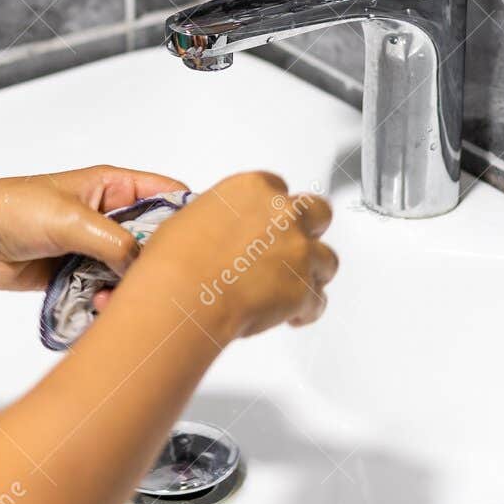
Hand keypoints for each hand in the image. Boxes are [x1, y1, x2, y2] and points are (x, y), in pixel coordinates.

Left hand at [0, 165, 187, 294]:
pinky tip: (97, 306)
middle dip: (155, 262)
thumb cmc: (14, 209)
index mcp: (113, 187)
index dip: (187, 215)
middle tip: (157, 283)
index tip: (197, 244)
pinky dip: (106, 301)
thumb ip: (116, 243)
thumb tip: (143, 268)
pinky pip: (105, 290)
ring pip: (130, 271)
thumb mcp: (73, 220)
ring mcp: (94, 247)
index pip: (166, 195)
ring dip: (127, 287)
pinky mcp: (77, 275)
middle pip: (152, 240)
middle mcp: (109, 216)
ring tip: (113, 297)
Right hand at [116, 171, 336, 338]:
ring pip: (327, 258)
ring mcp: (299, 251)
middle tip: (295, 244)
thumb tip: (220, 233)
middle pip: (318, 212)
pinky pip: (318, 300)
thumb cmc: (177, 260)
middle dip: (310, 229)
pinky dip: (307, 309)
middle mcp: (283, 215)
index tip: (269, 220)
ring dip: (313, 271)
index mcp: (254, 189)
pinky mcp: (304, 288)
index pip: (278, 188)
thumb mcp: (190, 218)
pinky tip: (293, 315)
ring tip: (295, 285)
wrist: (185, 294)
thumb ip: (222, 218)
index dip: (275, 208)